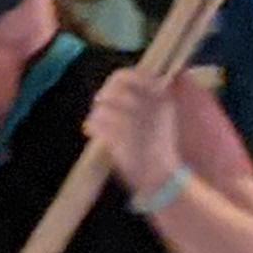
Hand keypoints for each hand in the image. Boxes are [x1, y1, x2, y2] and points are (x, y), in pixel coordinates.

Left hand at [89, 67, 187, 199]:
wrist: (161, 177)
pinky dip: (91, 126)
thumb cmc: (158, 146)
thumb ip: (143, 97)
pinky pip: (95, 123)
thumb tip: (114, 88)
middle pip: (113, 88)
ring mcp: (132, 121)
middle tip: (100, 103)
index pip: (131, 75)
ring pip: (102, 106)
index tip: (113, 91)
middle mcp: (147, 106)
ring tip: (98, 122)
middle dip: (104, 95)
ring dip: (97, 113)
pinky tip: (93, 131)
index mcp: (160, 97)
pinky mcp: (119, 137)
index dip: (118, 81)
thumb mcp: (160, 115)